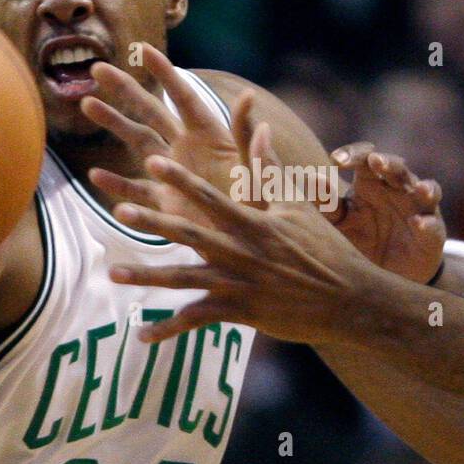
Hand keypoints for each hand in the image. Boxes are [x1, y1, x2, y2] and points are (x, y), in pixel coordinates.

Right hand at [81, 42, 248, 201]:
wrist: (250, 248)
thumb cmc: (259, 207)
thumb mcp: (256, 172)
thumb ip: (247, 138)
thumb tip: (250, 98)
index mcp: (211, 136)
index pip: (183, 97)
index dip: (163, 73)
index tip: (141, 49)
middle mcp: (185, 149)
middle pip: (150, 112)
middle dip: (124, 89)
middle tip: (97, 68)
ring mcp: (169, 174)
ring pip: (135, 142)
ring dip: (112, 124)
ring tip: (86, 104)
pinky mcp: (161, 202)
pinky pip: (135, 190)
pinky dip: (116, 184)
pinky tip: (95, 176)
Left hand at [92, 122, 381, 344]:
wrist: (350, 298)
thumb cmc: (323, 248)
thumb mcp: (296, 206)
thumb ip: (268, 169)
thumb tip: (259, 126)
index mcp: (254, 224)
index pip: (211, 197)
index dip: (181, 180)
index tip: (152, 163)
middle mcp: (242, 253)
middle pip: (190, 234)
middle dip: (154, 224)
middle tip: (119, 212)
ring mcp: (239, 284)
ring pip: (184, 279)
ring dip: (147, 276)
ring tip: (113, 273)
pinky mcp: (239, 313)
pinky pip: (197, 321)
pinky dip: (169, 329)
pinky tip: (142, 336)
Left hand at [328, 143, 444, 283]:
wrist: (384, 269)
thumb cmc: (360, 235)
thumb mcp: (339, 221)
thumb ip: (325, 203)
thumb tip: (309, 178)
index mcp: (370, 182)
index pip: (364, 159)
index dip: (353, 154)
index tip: (335, 159)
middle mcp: (397, 188)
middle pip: (396, 167)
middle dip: (387, 162)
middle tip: (374, 160)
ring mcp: (417, 208)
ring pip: (425, 189)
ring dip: (422, 186)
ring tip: (416, 187)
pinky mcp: (430, 232)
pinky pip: (432, 225)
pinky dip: (427, 223)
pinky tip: (418, 223)